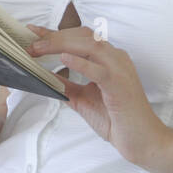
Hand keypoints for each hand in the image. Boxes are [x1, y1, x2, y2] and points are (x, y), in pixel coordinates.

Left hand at [25, 23, 165, 164]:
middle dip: (55, 37)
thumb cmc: (116, 120)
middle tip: (31, 44)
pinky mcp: (120, 84)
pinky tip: (64, 58)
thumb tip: (43, 74)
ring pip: (90, 46)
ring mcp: (120, 69)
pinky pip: (100, 69)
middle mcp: (116, 58)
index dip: (55, 33)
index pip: (80, 38)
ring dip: (62, 44)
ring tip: (39, 50)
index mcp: (108, 59)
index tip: (32, 31)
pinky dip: (81, 62)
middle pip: (83, 36)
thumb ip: (66, 85)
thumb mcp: (83, 98)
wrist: (141, 140)